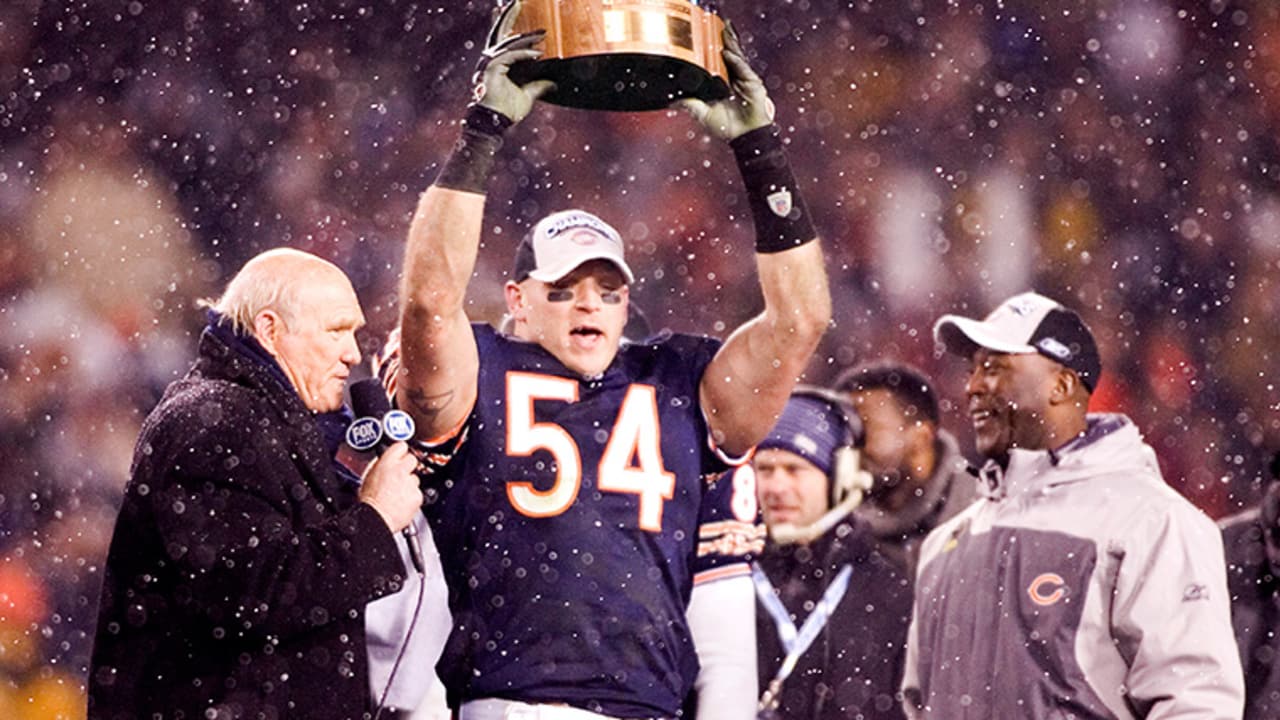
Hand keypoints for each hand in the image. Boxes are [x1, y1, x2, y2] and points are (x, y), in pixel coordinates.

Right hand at [358, 443, 423, 532]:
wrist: (375, 519)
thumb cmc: (369, 502)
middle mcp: (400, 471)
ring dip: (409, 484)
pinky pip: (418, 493)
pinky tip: (402, 502)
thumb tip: (385, 461)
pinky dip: (412, 497)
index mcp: (386, 463)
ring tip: (398, 493)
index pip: (400, 446)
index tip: (401, 454)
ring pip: (415, 478)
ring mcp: (411, 483)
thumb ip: (380, 466)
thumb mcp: (368, 477)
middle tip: (400, 475)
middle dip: (407, 466)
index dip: (400, 451)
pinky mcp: (418, 495)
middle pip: (412, 459)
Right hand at [471, 0, 555, 123]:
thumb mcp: (528, 95)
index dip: (510, 22)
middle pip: (500, 31)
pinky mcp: (492, 67)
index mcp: (497, 61)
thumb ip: (538, 85)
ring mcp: (489, 62)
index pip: (504, 37)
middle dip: (509, 14)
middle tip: (518, 1)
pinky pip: (512, 56)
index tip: (519, 8)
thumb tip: (552, 83)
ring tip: (543, 33)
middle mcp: (490, 58)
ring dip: (526, 37)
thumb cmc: (507, 109)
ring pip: (509, 43)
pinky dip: (525, 53)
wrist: (495, 121)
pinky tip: (539, 53)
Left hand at [680, 23, 775, 140]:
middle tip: (718, 27)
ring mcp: (744, 80)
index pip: (717, 61)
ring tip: (724, 33)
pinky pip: (743, 69)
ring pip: (737, 58)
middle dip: (724, 41)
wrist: (744, 137)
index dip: (712, 49)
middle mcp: (733, 78)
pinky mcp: (753, 84)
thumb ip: (690, 106)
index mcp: (723, 82)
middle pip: (728, 55)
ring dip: (730, 45)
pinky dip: (735, 61)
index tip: (705, 38)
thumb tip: (672, 102)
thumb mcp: (703, 115)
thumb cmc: (728, 127)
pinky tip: (727, 53)